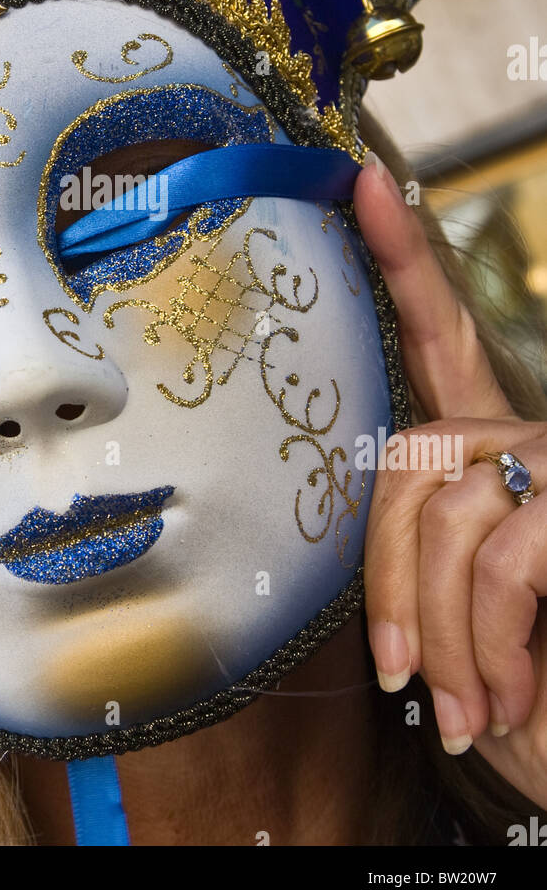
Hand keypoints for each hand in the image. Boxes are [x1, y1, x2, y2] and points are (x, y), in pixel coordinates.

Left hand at [353, 151, 546, 809]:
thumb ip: (418, 542)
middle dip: (388, 584)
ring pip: (449, 516)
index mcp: (484, 447)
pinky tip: (499, 701)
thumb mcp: (452, 610)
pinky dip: (485, 644)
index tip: (362, 181)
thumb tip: (368, 530)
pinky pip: (505, 558)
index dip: (401, 259)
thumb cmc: (520, 685)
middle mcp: (527, 438)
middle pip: (406, 462)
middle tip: (401, 678)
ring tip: (461, 708)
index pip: (434, 338)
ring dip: (441, 636)